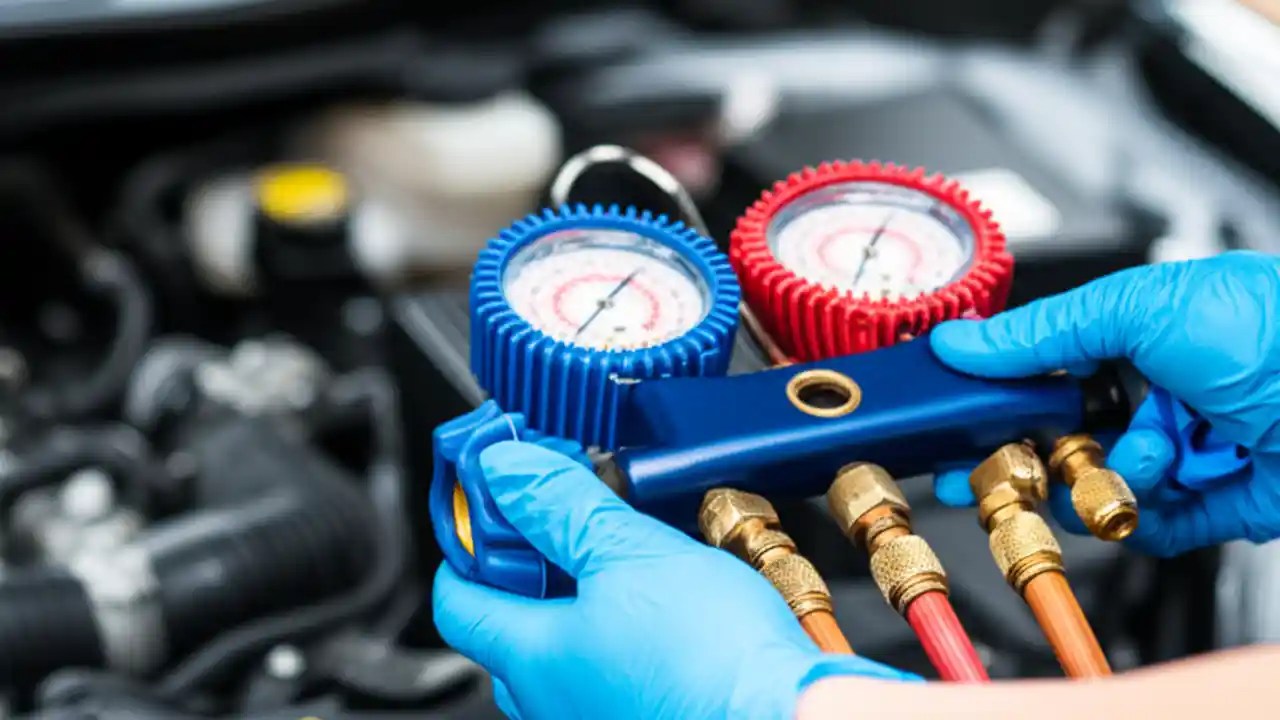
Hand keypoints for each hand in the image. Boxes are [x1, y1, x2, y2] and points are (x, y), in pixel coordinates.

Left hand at [433, 440, 914, 719]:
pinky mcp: (650, 719)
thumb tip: (505, 471)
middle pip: (510, 628)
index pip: (458, 600)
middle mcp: (554, 704)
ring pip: (567, 655)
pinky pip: (615, 674)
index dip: (469, 543)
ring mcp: (600, 719)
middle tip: (564, 520)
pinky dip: (625, 635)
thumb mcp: (631, 552)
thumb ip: (561, 508)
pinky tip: (667, 609)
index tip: (493, 503)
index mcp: (531, 659)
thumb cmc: (715, 661)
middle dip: (531, 569)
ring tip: (627, 557)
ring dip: (585, 601)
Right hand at [930, 251, 1279, 556]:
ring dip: (1103, 481)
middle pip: (1067, 431)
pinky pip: (1153, 524)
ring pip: (1103, 482)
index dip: (1001, 393)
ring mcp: (1189, 448)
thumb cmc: (1274, 328)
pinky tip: (1143, 503)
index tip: (960, 413)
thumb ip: (1042, 332)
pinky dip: (1140, 520)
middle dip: (1036, 451)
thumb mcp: (1139, 307)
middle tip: (1002, 465)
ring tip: (1127, 469)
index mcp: (1142, 331)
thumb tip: (962, 342)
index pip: (1049, 365)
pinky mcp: (1217, 503)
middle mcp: (1164, 390)